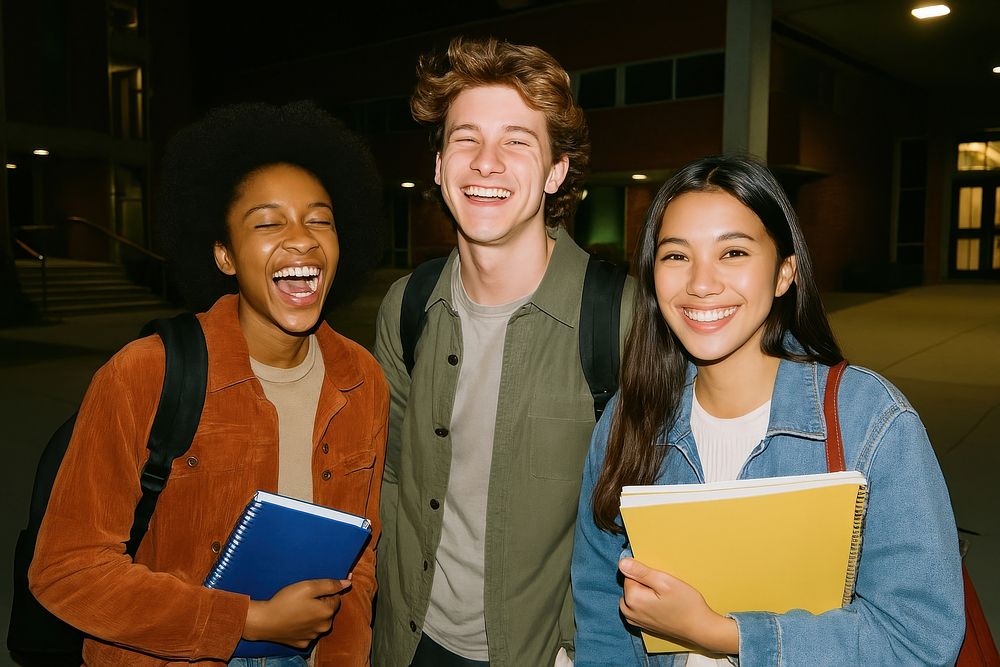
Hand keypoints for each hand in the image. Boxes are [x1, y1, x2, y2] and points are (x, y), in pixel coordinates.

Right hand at [243, 578, 351, 648]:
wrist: (264, 621)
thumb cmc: (286, 601)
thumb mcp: (308, 586)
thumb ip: (330, 584)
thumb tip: (348, 582)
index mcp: (327, 612)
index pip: (336, 598)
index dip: (324, 593)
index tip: (310, 592)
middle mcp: (324, 627)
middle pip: (328, 611)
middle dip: (320, 604)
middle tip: (303, 600)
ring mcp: (313, 637)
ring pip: (319, 622)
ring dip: (312, 615)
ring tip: (296, 609)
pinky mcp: (302, 643)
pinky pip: (308, 632)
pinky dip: (304, 626)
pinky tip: (293, 621)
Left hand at [618, 557, 737, 654]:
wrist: (699, 628)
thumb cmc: (685, 604)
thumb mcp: (665, 581)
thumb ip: (641, 571)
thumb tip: (622, 563)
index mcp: (632, 599)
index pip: (629, 575)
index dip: (645, 573)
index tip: (659, 579)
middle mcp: (629, 612)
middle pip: (630, 586)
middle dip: (643, 584)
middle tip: (662, 589)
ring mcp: (636, 621)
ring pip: (632, 597)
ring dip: (643, 594)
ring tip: (663, 597)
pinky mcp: (643, 625)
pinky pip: (637, 608)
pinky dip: (645, 604)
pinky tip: (661, 605)